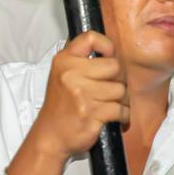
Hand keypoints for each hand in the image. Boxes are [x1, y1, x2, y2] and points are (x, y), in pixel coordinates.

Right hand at [31, 31, 129, 160]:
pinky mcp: (91, 112)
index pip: (90, 38)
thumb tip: (112, 54)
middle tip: (113, 88)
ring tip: (112, 105)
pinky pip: (121, 109)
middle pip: (114, 66)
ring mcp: (82, 94)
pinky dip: (123, 116)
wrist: (50, 136)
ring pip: (120, 89)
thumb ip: (82, 62)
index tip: (109, 56)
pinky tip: (116, 118)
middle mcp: (71, 74)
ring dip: (122, 100)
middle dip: (119, 79)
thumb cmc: (60, 108)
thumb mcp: (62, 76)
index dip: (107, 46)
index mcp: (64, 61)